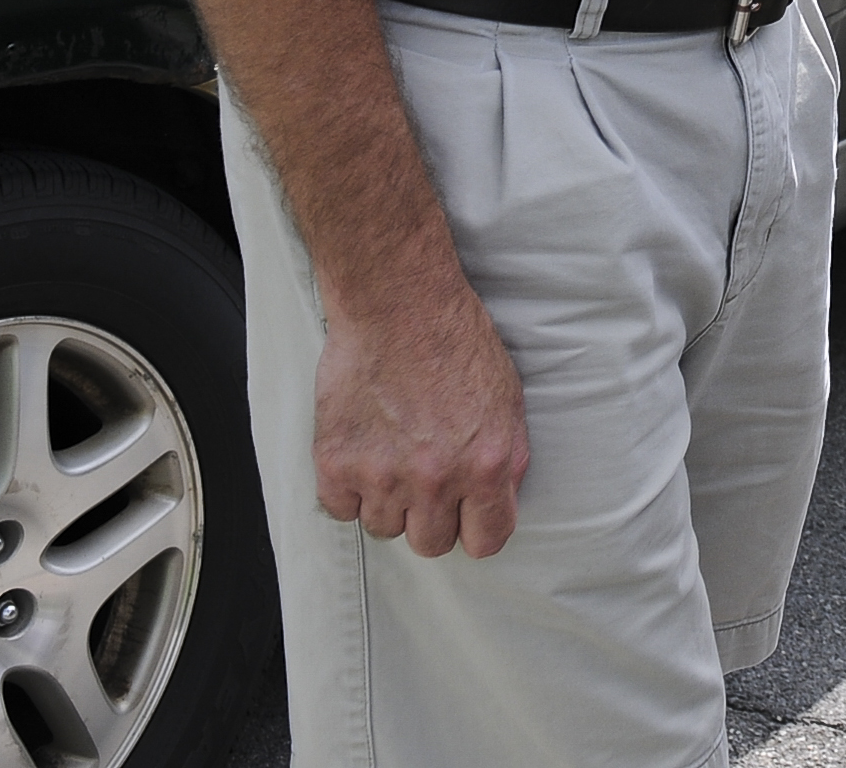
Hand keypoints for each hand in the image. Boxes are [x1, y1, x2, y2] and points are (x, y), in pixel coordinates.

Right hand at [310, 264, 531, 558]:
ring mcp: (383, 474)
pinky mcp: (337, 464)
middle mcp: (438, 477)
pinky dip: (348, 490)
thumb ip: (505, 458)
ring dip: (388, 501)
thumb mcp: (508, 399)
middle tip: (425, 481)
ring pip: (384, 529)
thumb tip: (494, 501)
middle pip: (431, 543)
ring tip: (392, 454)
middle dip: (431, 518)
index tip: (466, 518)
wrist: (398, 303)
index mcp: (489, 463)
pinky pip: (341, 510)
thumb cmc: (455, 340)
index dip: (476, 529)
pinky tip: (362, 453)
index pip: (487, 541)